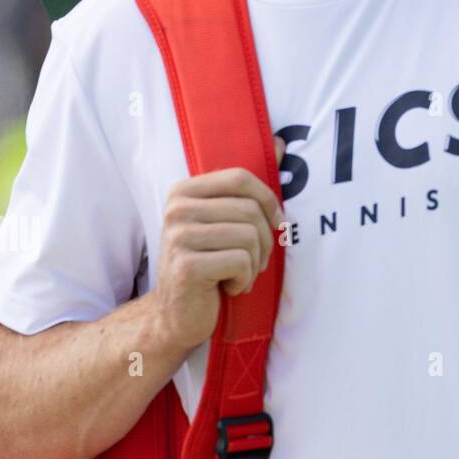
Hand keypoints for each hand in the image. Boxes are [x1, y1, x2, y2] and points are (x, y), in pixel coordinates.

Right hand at [151, 138, 285, 352]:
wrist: (177, 314)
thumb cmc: (209, 263)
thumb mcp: (226, 221)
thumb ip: (249, 186)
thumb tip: (282, 144)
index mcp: (185, 191)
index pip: (241, 178)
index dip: (268, 201)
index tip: (275, 224)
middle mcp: (176, 209)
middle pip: (250, 210)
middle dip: (264, 240)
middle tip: (255, 260)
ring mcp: (177, 237)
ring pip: (249, 236)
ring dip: (255, 263)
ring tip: (240, 273)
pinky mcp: (186, 266)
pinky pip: (241, 262)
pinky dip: (244, 279)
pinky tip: (229, 287)